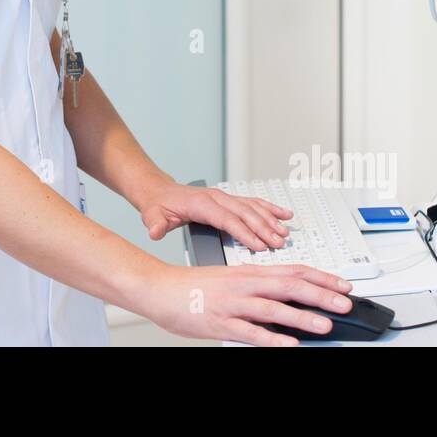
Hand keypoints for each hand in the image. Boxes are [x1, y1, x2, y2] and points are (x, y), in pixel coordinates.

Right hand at [136, 262, 353, 345]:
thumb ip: (258, 285)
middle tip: (345, 303)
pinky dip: (270, 339)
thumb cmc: (193, 286)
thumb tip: (286, 295)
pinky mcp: (220, 323)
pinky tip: (287, 344)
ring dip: (301, 316)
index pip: (292, 270)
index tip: (342, 285)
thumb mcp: (230, 278)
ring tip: (324, 325)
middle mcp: (244, 285)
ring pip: (273, 308)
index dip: (321, 278)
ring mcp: (233, 304)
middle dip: (321, 295)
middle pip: (289, 286)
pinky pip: (249, 332)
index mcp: (248, 272)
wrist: (159, 288)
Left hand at [139, 181, 293, 250]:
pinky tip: (284, 214)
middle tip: (278, 243)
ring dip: (270, 219)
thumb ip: (155, 224)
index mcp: (201, 203)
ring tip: (284, 232)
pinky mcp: (228, 199)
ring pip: (252, 207)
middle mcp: (216, 197)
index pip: (227, 219)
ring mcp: (224, 197)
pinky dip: (269, 208)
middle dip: (264, 228)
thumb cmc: (158, 205)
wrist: (158, 191)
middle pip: (245, 213)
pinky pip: (253, 202)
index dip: (244, 232)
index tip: (259, 245)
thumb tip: (155, 231)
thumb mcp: (152, 215)